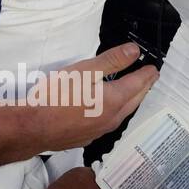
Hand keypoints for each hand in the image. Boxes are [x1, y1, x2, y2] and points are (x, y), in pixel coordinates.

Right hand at [30, 43, 156, 153]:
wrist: (34, 127)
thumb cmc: (57, 95)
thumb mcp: (84, 71)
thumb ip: (111, 61)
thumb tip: (135, 51)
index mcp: (114, 100)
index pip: (138, 84)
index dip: (147, 74)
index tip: (154, 69)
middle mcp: (112, 118)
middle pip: (134, 101)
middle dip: (143, 88)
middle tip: (149, 79)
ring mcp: (100, 131)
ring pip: (122, 114)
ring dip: (130, 101)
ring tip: (133, 93)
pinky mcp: (87, 137)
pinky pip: (108, 123)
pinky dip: (114, 112)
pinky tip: (106, 111)